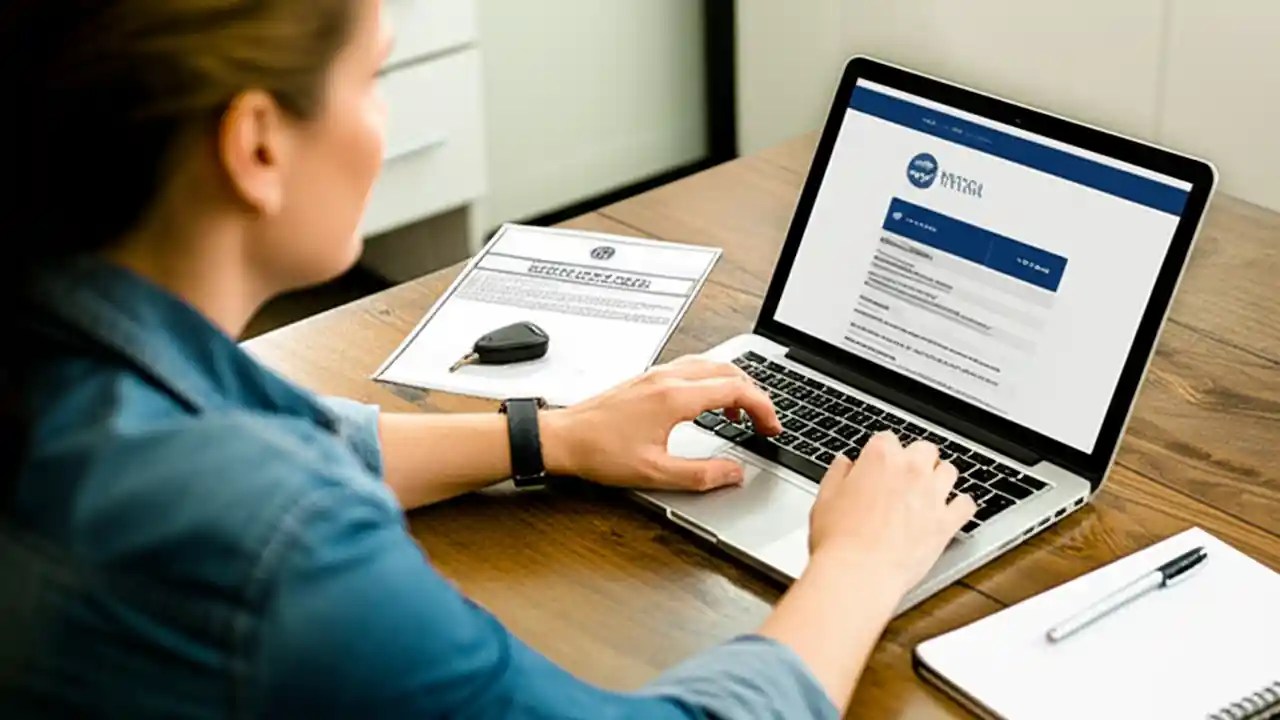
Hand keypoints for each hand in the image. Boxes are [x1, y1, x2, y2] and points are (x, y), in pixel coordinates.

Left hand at [540, 356, 781, 490]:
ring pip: (711, 365)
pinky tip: (708, 405)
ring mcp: (657, 374)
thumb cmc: (600, 452)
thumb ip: (702, 474)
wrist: (563, 438)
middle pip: (729, 370)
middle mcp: (668, 378)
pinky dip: (712, 382)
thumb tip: (734, 473)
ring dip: (734, 385)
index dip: (764, 408)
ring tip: (742, 415)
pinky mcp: (648, 377)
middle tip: (764, 422)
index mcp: (675, 397)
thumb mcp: (656, 473)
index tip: (772, 427)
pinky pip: (692, 368)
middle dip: (755, 394)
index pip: (737, 389)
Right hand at [808, 432, 975, 595]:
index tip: (877, 465)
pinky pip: (966, 504)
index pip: (887, 439)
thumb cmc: (838, 542)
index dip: (881, 453)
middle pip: (924, 449)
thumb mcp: (824, 499)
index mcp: (879, 458)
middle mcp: (910, 470)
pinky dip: (960, 505)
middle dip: (915, 460)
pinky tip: (951, 510)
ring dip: (939, 478)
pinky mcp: (946, 522)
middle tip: (904, 476)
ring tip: (928, 491)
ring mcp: (932, 495)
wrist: (858, 575)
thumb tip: (843, 463)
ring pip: (949, 471)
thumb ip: (837, 474)